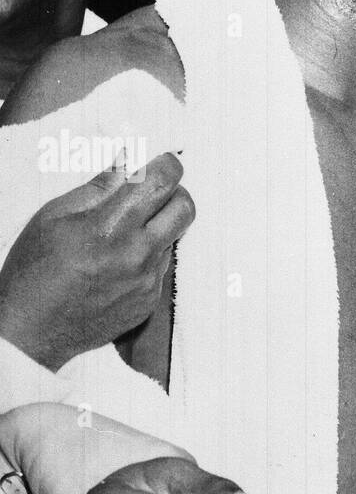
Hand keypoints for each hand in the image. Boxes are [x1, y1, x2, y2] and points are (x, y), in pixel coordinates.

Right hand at [0, 152, 193, 371]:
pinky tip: (116, 265)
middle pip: (185, 208)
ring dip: (157, 228)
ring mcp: (148, 281)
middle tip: (150, 194)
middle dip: (173, 193)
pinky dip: (147, 257)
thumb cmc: (34, 270)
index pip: (163, 182)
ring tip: (120, 235)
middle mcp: (138, 255)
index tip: (162, 163)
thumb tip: (126, 164)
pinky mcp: (150, 302)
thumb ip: (97, 188)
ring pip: (174, 238)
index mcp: (112, 227)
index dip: (167, 165)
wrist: (31, 331)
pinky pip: (162, 267)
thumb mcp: (54, 217)